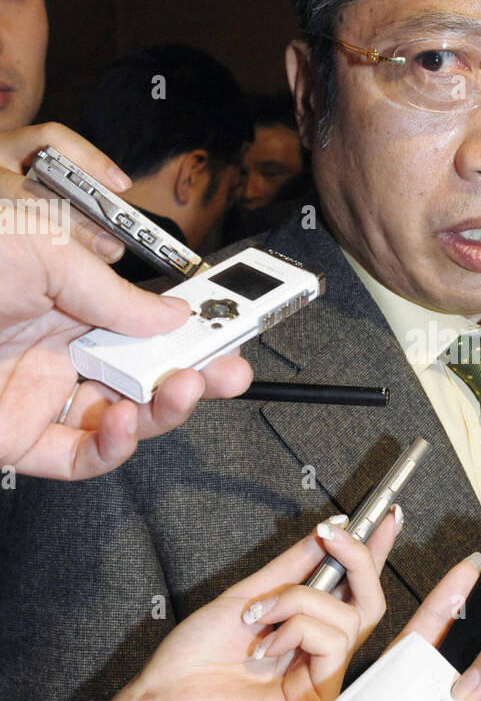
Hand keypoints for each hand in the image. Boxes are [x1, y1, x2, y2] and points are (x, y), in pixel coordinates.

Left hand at [0, 137, 251, 478]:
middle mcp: (55, 338)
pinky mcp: (17, 438)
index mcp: (63, 284)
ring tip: (185, 389)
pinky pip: (80, 455)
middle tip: (232, 368)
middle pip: (145, 364)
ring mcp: (37, 390)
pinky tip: (124, 423)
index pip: (146, 308)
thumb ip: (109, 291)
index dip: (195, 316)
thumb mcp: (35, 245)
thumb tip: (172, 317)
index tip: (238, 320)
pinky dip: (112, 446)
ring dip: (164, 407)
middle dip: (197, 367)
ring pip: (124, 412)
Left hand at [114, 511, 401, 700]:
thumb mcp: (247, 597)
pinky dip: (298, 628)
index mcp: (304, 631)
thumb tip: (327, 534)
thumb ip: (290, 569)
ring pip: (350, 617)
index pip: (353, 590)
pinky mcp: (318, 697)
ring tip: (259, 615)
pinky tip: (265, 645)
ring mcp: (321, 677)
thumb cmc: (194, 658)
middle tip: (335, 533)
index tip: (386, 516)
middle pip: (370, 602)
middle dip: (360, 559)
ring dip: (300, 600)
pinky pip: (333, 642)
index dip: (374, 554)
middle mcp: (318, 654)